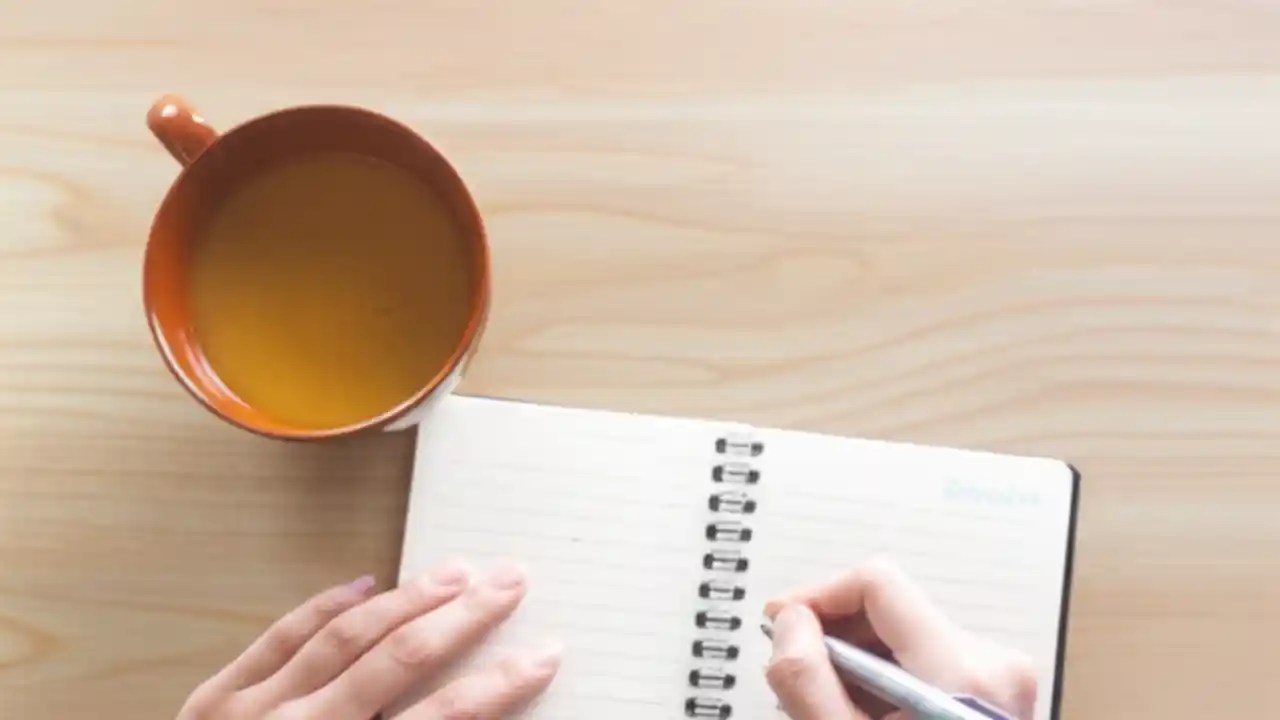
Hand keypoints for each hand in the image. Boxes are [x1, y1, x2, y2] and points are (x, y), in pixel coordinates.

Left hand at [177, 560, 559, 718]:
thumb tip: (456, 715)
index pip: (442, 719)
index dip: (499, 686)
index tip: (543, 654)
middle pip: (401, 659)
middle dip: (464, 618)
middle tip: (510, 582)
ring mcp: (253, 711)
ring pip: (344, 635)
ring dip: (407, 600)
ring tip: (454, 572)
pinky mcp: (214, 700)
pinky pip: (278, 638)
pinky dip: (323, 606)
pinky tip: (363, 584)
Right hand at [763, 559, 1036, 719]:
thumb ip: (808, 681)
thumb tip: (790, 625)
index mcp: (961, 671)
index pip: (877, 584)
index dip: (816, 597)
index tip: (780, 623)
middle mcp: (991, 666)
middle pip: (887, 611)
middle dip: (831, 639)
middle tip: (792, 677)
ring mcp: (996, 683)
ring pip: (901, 638)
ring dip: (852, 663)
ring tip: (823, 706)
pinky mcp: (990, 700)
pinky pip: (921, 665)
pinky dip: (880, 682)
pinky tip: (857, 715)